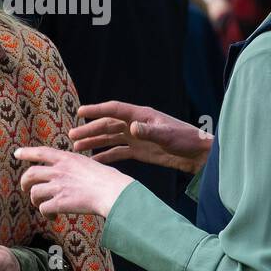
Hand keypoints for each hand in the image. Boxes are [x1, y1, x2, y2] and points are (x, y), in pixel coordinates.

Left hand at [14, 146, 133, 218]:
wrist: (113, 192)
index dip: (27, 152)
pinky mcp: (60, 202)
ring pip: (34, 193)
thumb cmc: (110, 180)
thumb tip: (74, 173)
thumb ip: (77, 167)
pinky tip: (53, 216)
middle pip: (30, 174)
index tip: (17, 153)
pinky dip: (46, 214)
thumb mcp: (91, 164)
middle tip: (26, 189)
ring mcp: (58, 186)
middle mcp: (59, 170)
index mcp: (67, 158)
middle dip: (25, 182)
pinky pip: (43, 209)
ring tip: (44, 207)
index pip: (41, 152)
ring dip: (36, 201)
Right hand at [70, 101, 212, 174]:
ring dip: (94, 142)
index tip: (80, 112)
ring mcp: (137, 138)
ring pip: (110, 139)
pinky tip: (95, 160)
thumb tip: (132, 127)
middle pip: (108, 125)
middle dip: (90, 130)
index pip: (114, 109)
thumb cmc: (186, 139)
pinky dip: (106, 155)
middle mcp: (136, 124)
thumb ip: (149, 132)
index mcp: (141, 115)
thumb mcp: (167, 135)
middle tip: (71, 136)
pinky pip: (119, 152)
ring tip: (77, 148)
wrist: (199, 154)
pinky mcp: (141, 151)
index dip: (97, 110)